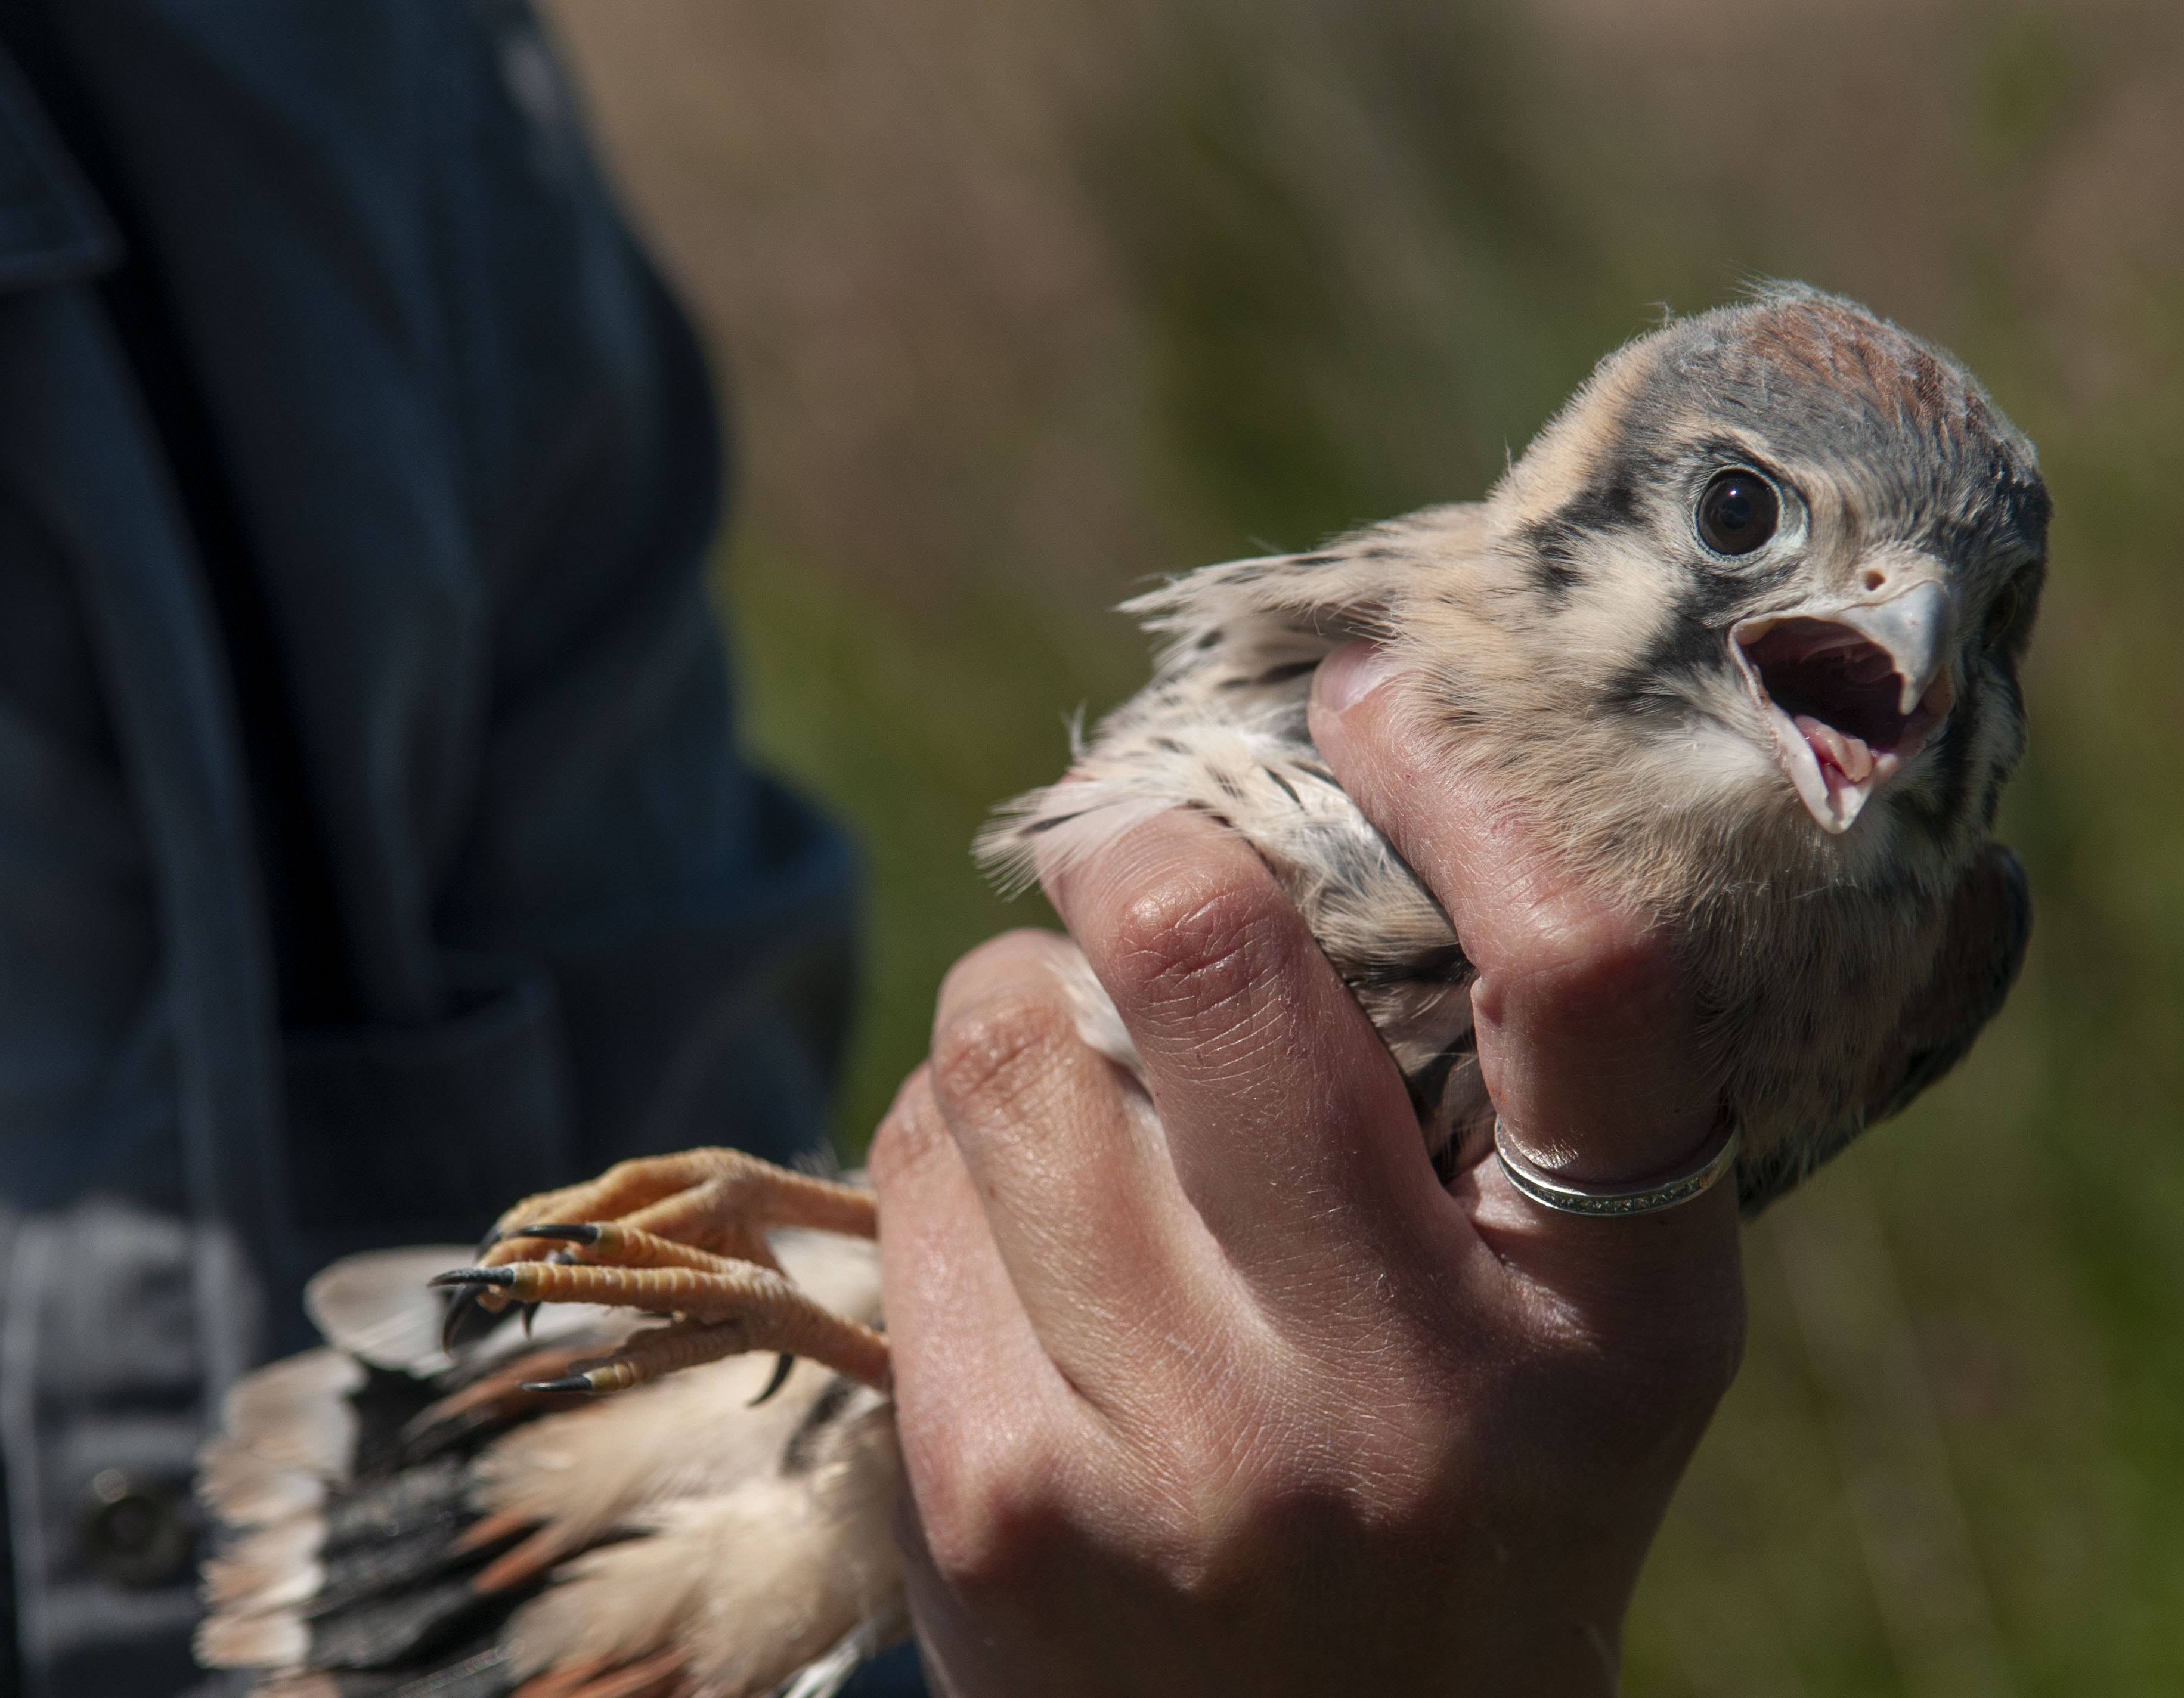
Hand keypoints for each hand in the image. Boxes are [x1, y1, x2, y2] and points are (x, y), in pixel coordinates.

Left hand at [866, 646, 1746, 1696]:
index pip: (1588, 983)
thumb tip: (1304, 799)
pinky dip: (946, 1140)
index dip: (1468, 787)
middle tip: (1140, 871)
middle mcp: (1412, 1400)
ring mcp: (1185, 1460)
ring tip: (1079, 1082)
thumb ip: (1510, 1107)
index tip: (1372, 693)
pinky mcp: (993, 1499)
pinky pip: (908, 1171)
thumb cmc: (1459, 1497)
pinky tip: (1017, 1226)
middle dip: (1139, 857)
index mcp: (1616, 1324)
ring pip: (1002, 1046)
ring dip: (1019, 1006)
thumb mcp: (1574, 1334)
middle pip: (1204, 963)